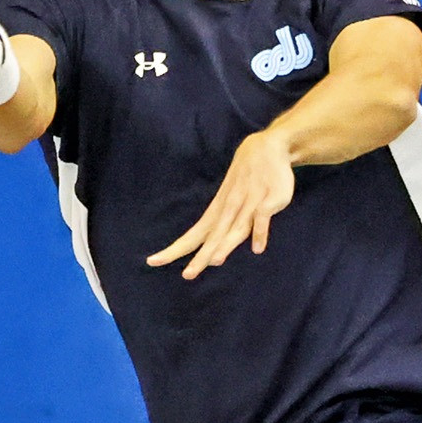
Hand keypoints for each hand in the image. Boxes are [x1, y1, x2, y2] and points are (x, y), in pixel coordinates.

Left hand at [147, 130, 295, 279]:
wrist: (267, 147)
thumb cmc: (246, 181)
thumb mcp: (230, 204)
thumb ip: (224, 232)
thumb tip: (211, 259)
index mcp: (216, 212)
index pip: (192, 235)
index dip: (175, 249)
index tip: (153, 261)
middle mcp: (229, 209)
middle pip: (212, 237)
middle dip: (200, 257)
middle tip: (187, 275)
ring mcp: (248, 203)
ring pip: (235, 228)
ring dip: (225, 244)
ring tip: (213, 261)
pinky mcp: (268, 200)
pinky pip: (262, 218)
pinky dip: (260, 232)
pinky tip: (257, 248)